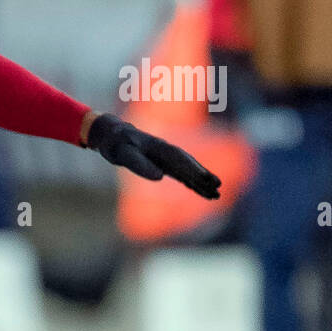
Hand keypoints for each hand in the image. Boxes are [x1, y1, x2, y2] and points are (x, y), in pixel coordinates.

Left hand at [86, 112, 221, 199]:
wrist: (113, 135)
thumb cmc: (116, 144)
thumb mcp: (123, 154)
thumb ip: (139, 164)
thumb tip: (160, 177)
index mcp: (158, 147)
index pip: (180, 159)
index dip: (193, 168)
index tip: (205, 178)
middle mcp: (166, 152)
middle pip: (189, 164)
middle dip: (203, 176)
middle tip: (218, 187)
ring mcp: (167, 159)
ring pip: (188, 171)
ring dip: (202, 182)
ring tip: (216, 194)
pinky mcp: (164, 166)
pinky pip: (181, 176)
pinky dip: (193, 184)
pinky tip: (203, 192)